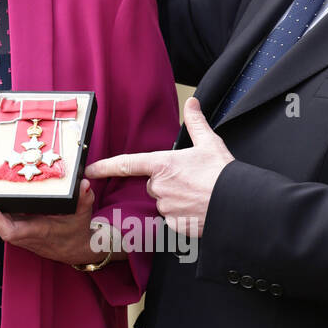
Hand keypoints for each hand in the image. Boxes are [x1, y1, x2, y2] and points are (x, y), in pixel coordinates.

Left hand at [0, 177, 104, 265]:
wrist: (77, 250)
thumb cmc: (78, 233)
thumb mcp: (83, 215)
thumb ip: (84, 199)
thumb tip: (84, 184)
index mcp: (38, 232)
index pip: (10, 230)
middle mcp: (26, 235)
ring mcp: (22, 234)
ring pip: (0, 222)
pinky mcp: (21, 231)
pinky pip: (5, 221)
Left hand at [85, 97, 232, 236]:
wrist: (238, 203)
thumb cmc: (223, 173)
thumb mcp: (209, 143)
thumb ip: (196, 122)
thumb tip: (192, 103)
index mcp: (163, 164)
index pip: (126, 164)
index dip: (104, 166)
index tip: (89, 169)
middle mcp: (159, 187)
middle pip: (151, 184)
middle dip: (164, 182)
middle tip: (188, 180)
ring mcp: (165, 207)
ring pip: (162, 201)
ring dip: (174, 198)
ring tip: (196, 194)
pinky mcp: (174, 224)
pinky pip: (171, 218)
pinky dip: (182, 214)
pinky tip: (197, 208)